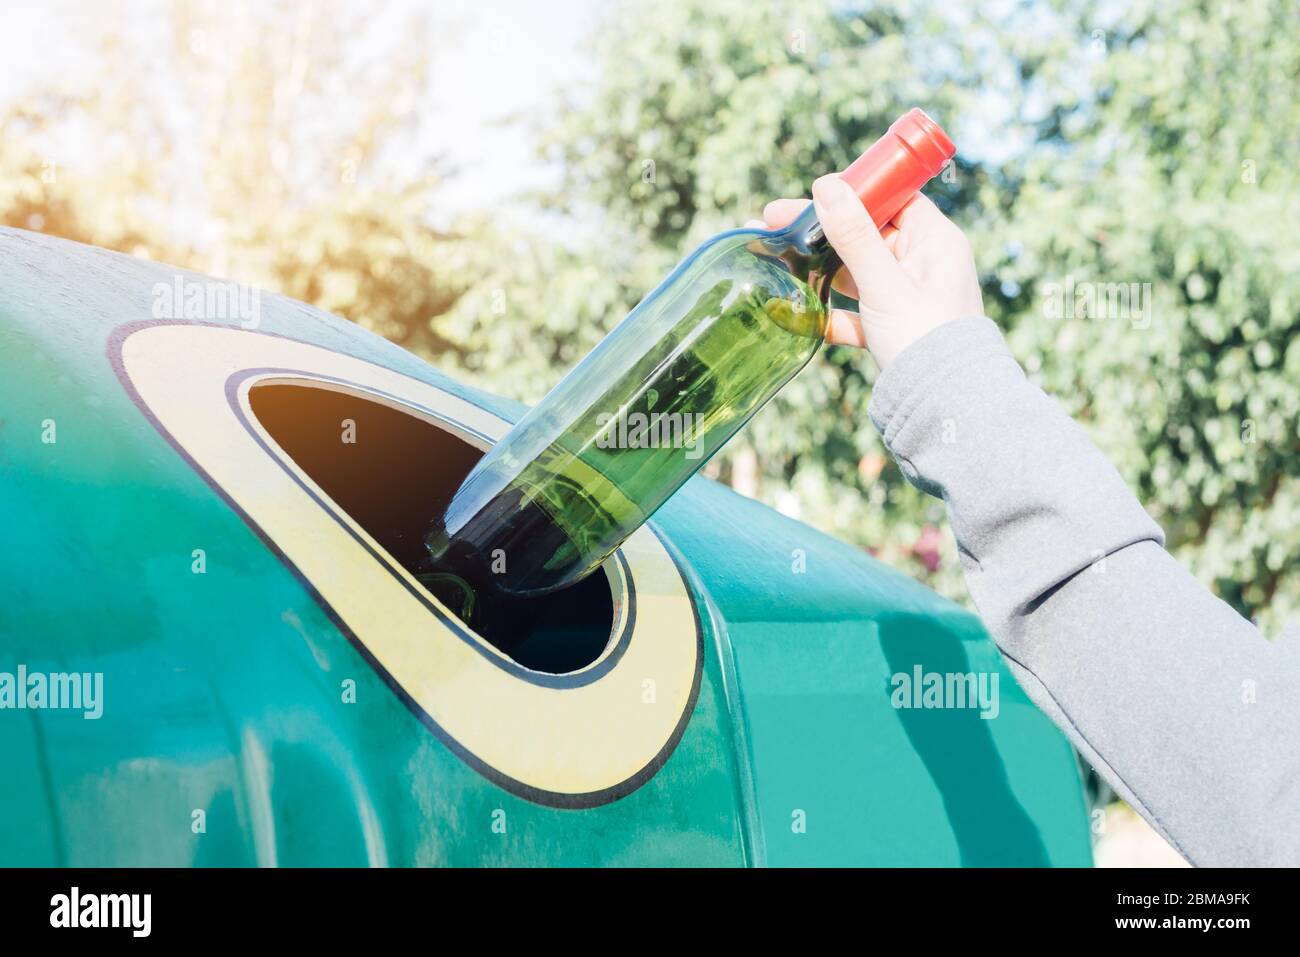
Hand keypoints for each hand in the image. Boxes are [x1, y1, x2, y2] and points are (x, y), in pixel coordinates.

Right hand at [761, 175, 983, 367]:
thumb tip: (827, 186)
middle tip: (773, 221)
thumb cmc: (924, 338)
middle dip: (822, 230)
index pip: (892, 198)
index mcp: (935, 241)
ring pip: (858, 272)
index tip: (813, 192)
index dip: (853, 191)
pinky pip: (858, 310)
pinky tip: (800, 317)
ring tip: (778, 261)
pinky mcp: (895, 327)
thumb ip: (854, 236)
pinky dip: (832, 312)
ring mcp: (909, 296)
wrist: (944, 406)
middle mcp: (925, 263)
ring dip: (821, 269)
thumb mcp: (883, 283)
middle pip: (867, 233)